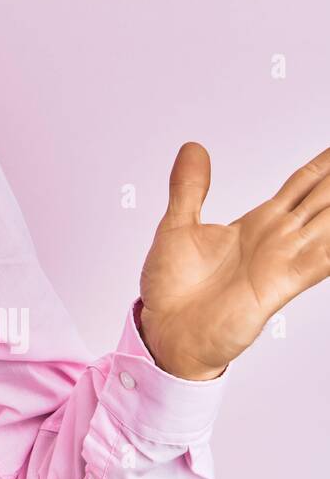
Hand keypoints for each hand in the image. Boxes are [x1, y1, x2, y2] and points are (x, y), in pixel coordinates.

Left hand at [138, 141, 329, 379]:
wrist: (165, 330)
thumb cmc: (172, 288)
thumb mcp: (176, 225)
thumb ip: (189, 187)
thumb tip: (193, 148)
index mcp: (257, 224)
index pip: (301, 186)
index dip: (323, 166)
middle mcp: (277, 240)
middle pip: (324, 199)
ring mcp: (283, 261)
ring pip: (329, 222)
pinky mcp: (281, 284)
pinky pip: (322, 259)